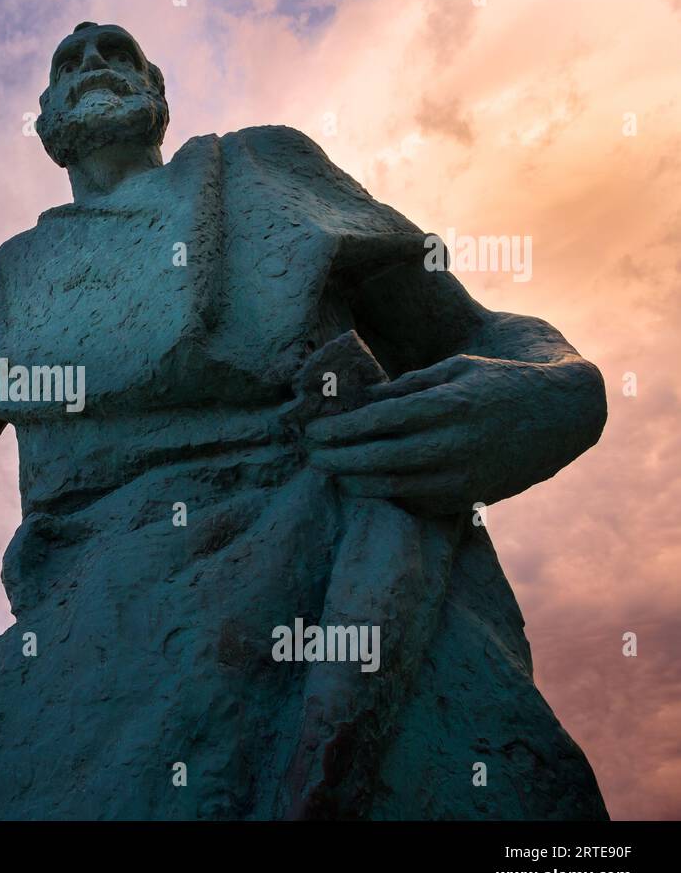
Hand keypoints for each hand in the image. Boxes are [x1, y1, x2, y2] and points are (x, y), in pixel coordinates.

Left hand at [302, 354, 562, 515]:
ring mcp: (461, 477)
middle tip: (309, 455)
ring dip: (354, 482)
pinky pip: (415, 503)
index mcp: (447, 405)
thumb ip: (408, 385)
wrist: (562, 416)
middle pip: (377, 458)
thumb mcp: (456, 368)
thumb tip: (362, 400)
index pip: (378, 420)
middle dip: (335, 458)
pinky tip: (369, 485)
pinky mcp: (467, 499)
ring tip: (332, 473)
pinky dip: (388, 496)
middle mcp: (452, 444)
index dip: (339, 428)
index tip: (313, 430)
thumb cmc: (500, 382)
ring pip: (391, 488)